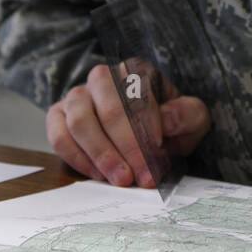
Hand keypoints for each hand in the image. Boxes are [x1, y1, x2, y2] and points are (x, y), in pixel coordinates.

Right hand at [46, 62, 211, 185]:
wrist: (149, 136)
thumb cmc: (169, 126)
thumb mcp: (192, 120)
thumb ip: (188, 115)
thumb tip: (167, 120)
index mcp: (136, 71)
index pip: (138, 93)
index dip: (147, 125)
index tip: (157, 152)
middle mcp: (103, 78)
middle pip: (109, 107)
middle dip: (126, 146)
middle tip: (140, 176)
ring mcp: (77, 95)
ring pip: (79, 120)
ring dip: (101, 154)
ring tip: (121, 179)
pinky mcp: (58, 116)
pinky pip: (59, 135)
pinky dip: (77, 158)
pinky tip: (99, 175)